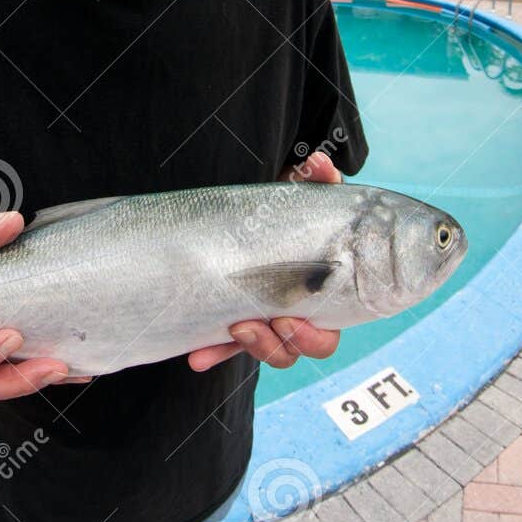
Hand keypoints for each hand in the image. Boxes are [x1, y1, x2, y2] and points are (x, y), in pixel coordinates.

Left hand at [189, 149, 344, 373]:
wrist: (263, 215)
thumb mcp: (306, 196)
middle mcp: (295, 315)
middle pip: (294, 350)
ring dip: (250, 347)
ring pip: (267, 351)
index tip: (288, 320)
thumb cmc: (295, 212)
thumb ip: (318, 181)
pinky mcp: (237, 319)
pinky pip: (227, 347)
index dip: (311, 337)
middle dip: (276, 345)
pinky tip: (196, 357)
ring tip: (232, 327)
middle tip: (252, 324)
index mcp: (320, 295)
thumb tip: (320, 164)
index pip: (325, 333)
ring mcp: (265, 319)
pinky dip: (213, 352)